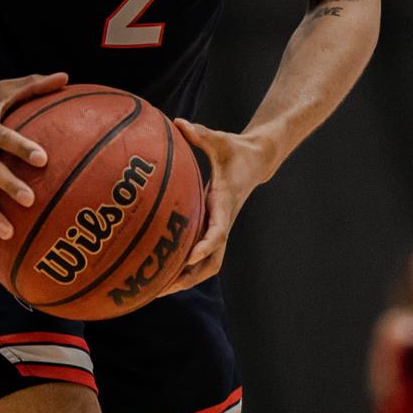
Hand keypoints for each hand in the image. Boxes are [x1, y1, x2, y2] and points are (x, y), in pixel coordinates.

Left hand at [161, 119, 274, 295]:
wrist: (256, 161)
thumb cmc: (235, 150)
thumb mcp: (220, 140)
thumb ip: (201, 134)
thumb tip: (178, 122)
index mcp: (225, 202)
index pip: (219, 229)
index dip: (206, 244)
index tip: (190, 256)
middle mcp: (224, 220)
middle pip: (213, 259)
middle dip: (191, 275)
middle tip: (163, 287)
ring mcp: (220, 226)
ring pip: (209, 262)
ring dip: (187, 278)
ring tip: (157, 290)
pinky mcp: (214, 226)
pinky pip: (201, 253)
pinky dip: (185, 267)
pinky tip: (161, 272)